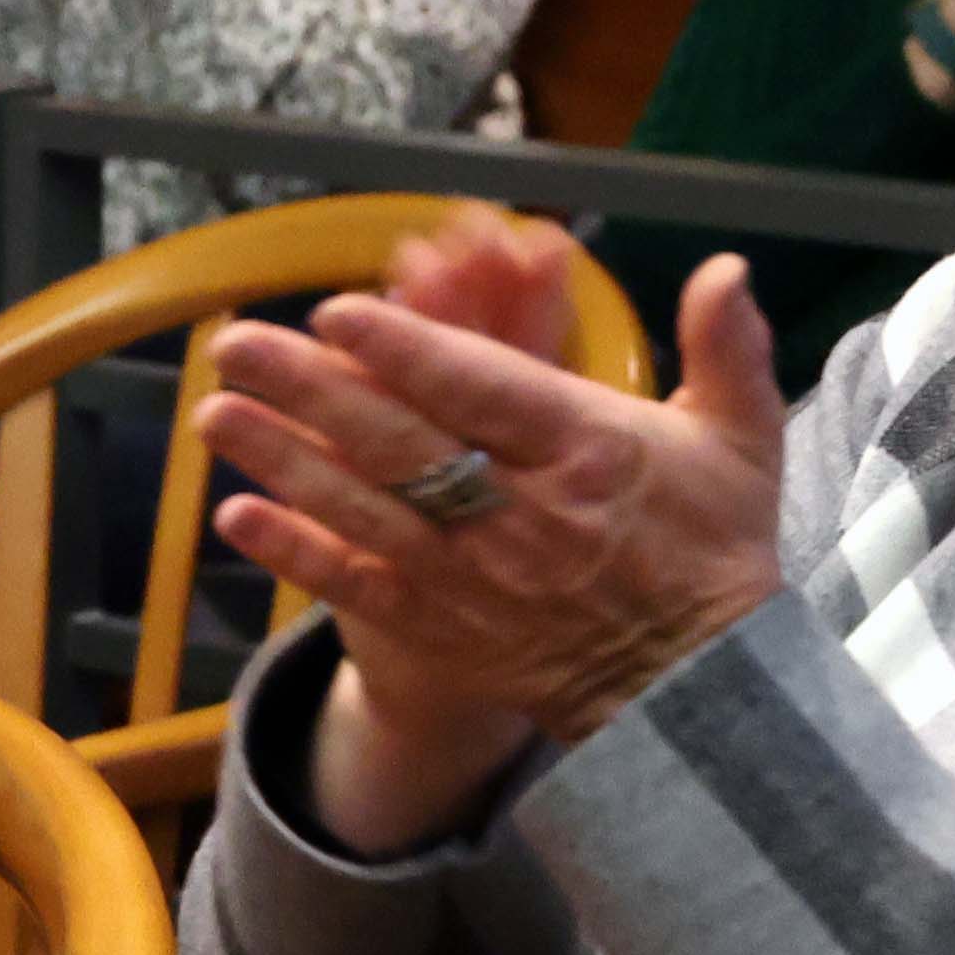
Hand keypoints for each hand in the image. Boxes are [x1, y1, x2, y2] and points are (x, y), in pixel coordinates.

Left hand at [196, 252, 787, 849]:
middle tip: (236, 341)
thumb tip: (728, 265)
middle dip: (309, 388)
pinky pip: (359, 587)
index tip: (339, 311)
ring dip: (281, 459)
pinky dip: (296, 554)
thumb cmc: (712, 548)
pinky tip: (237, 516)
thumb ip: (727, 348)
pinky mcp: (448, 629)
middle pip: (400, 441)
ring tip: (215, 411)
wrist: (699, 689)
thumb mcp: (740, 441)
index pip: (483, 391)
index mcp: (592, 453)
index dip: (406, 351)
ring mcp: (478, 577)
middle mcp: (525, 516)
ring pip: (364, 509)